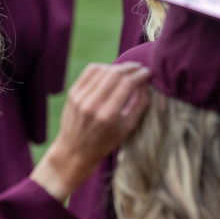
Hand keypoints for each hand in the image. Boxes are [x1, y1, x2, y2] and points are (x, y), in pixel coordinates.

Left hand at [31, 62, 149, 202]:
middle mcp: (92, 104)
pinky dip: (103, 68)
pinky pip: (90, 71)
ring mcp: (80, 97)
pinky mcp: (72, 92)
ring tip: (126, 72)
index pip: (126, 84)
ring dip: (117, 68)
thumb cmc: (104, 142)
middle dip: (130, 68)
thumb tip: (145, 83)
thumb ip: (139, 104)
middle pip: (115, 73)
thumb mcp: (127, 128)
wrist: (75, 150)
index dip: (139, 75)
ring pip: (103, 70)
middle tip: (139, 68)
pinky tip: (109, 72)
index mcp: (108, 115)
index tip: (147, 72)